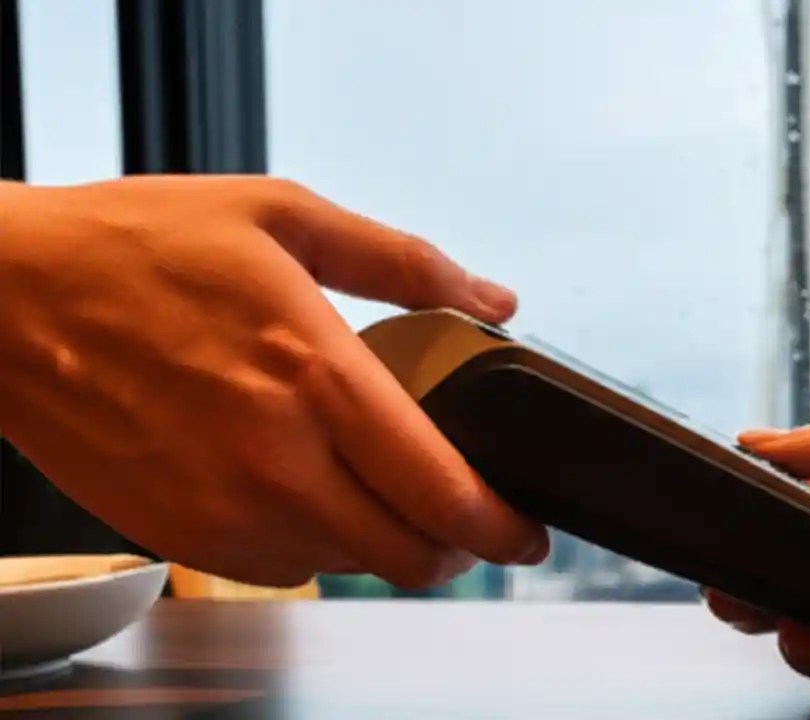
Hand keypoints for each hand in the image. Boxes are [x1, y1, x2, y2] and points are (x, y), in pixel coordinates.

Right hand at [0, 176, 547, 587]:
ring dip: (389, 543)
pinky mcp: (182, 537)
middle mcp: (276, 461)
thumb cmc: (139, 248)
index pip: (442, 493)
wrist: (4, 300)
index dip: (502, 528)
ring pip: (352, 567)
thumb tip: (496, 298)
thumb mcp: (285, 217)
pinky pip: (286, 570)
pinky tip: (310, 492)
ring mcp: (225, 511)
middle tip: (469, 518)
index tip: (528, 532)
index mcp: (315, 377)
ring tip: (387, 492)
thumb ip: (405, 264)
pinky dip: (320, 545)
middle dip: (458, 546)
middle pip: (410, 556)